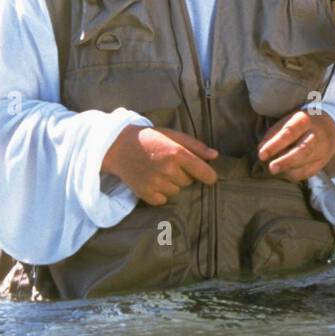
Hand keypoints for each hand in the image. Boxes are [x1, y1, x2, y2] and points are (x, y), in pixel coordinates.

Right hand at [103, 125, 218, 205]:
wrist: (119, 147)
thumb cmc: (150, 139)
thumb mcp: (174, 135)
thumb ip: (196, 146)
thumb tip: (215, 156)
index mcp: (177, 153)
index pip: (204, 172)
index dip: (209, 176)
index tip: (210, 178)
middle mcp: (167, 169)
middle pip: (189, 182)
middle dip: (184, 175)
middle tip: (171, 165)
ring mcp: (155, 183)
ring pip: (177, 191)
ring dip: (172, 184)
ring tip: (160, 172)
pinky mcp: (145, 193)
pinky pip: (163, 200)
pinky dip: (161, 193)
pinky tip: (153, 181)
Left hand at [258, 108, 334, 182]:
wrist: (329, 128)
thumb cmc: (300, 124)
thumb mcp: (287, 120)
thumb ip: (274, 134)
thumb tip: (261, 149)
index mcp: (304, 120)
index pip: (289, 133)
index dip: (275, 145)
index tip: (261, 154)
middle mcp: (315, 135)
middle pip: (302, 150)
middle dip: (285, 161)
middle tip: (271, 168)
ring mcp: (321, 150)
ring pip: (305, 163)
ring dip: (287, 169)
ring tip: (275, 169)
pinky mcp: (321, 162)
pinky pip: (306, 173)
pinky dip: (293, 175)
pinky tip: (285, 171)